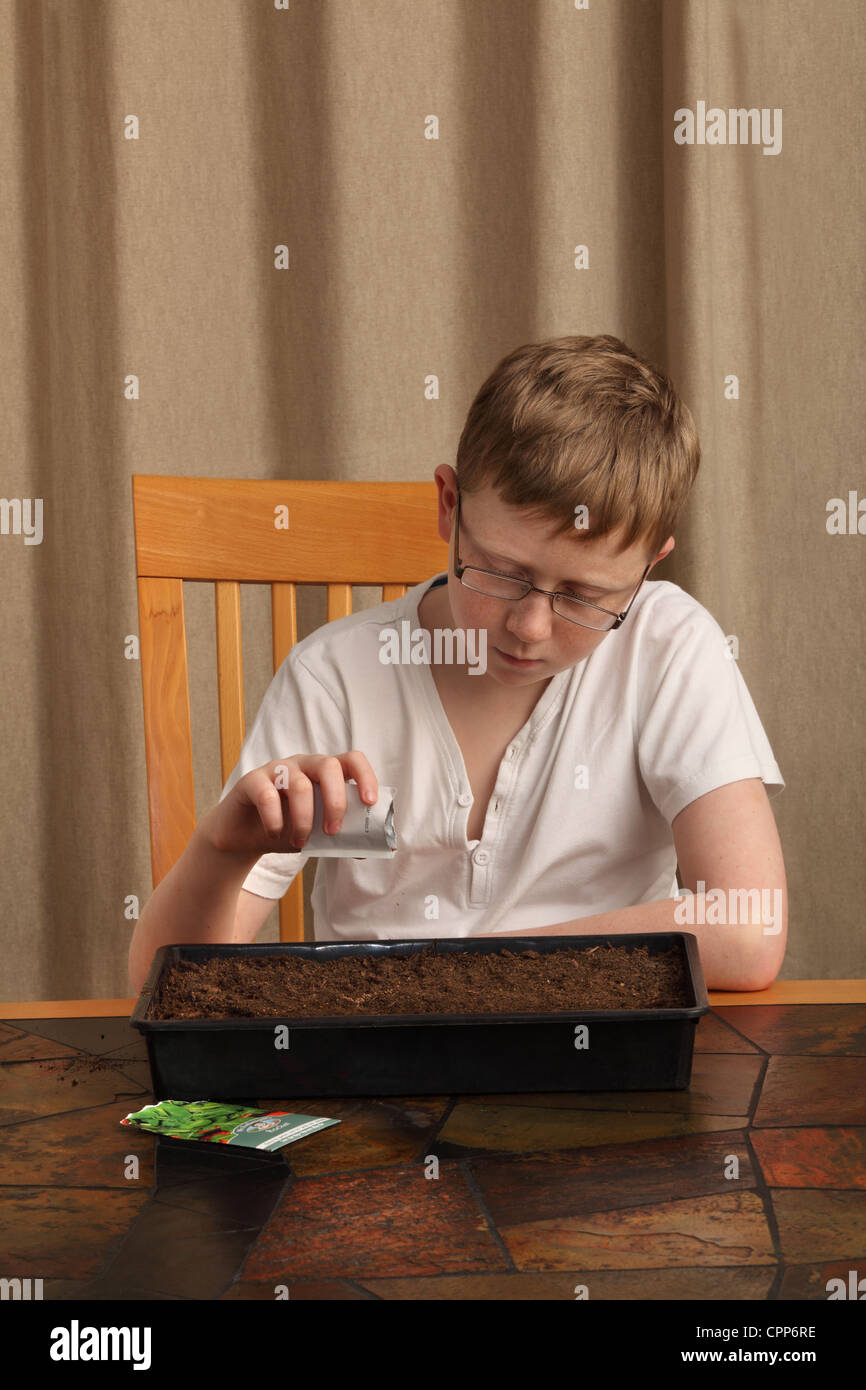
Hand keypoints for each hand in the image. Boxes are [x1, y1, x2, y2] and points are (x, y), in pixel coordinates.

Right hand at [201, 752, 378, 857]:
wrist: (243, 838)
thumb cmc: (286, 830)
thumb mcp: (317, 836)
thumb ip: (340, 838)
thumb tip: (367, 851)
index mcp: (324, 773)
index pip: (351, 760)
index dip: (365, 777)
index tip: (369, 803)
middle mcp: (303, 764)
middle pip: (328, 765)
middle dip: (335, 801)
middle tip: (332, 831)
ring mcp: (277, 769)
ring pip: (298, 785)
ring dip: (304, 820)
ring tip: (300, 842)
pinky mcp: (252, 780)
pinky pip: (267, 796)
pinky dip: (275, 822)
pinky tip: (274, 835)